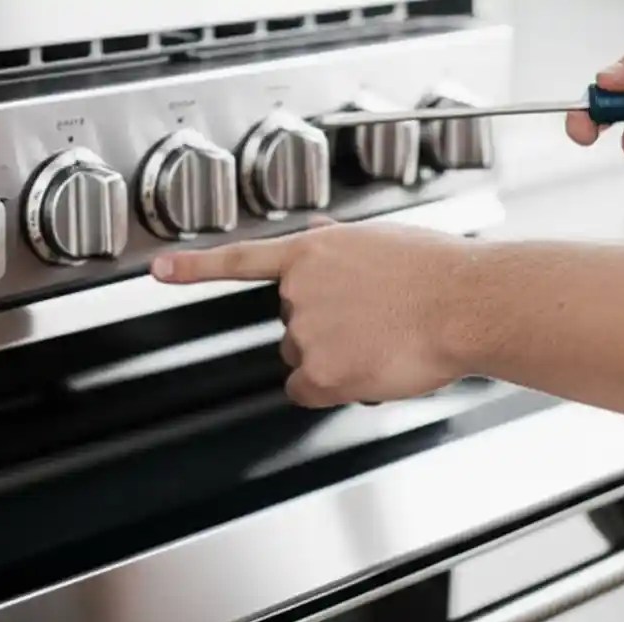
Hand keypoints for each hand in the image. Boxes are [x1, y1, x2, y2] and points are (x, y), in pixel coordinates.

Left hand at [150, 220, 466, 406]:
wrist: (466, 302)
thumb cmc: (438, 272)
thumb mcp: (381, 241)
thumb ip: (340, 243)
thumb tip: (322, 229)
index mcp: (312, 252)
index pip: (240, 260)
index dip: (194, 268)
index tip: (158, 271)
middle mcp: (299, 291)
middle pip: (293, 326)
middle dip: (326, 329)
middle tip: (374, 322)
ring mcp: (306, 331)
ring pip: (306, 359)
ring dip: (336, 358)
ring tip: (383, 339)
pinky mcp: (320, 370)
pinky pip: (309, 390)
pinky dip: (333, 388)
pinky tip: (366, 369)